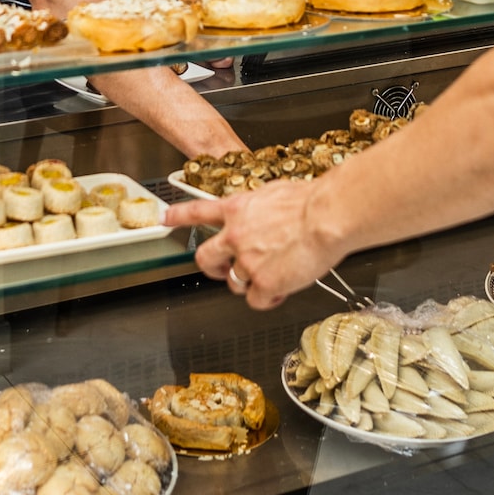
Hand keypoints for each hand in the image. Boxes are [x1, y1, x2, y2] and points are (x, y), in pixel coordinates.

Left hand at [166, 178, 341, 309]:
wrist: (327, 216)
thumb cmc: (313, 202)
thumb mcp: (276, 194)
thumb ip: (262, 209)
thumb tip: (266, 216)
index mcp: (238, 209)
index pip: (198, 211)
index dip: (179, 216)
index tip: (165, 218)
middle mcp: (236, 235)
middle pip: (205, 258)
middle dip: (211, 268)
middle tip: (222, 271)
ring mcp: (246, 261)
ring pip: (234, 283)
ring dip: (251, 283)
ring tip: (273, 276)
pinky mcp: (263, 283)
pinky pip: (257, 300)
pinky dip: (269, 298)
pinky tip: (282, 289)